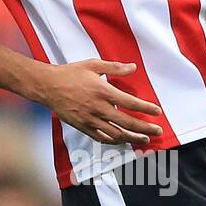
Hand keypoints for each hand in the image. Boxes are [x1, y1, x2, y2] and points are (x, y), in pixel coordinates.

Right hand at [40, 59, 163, 144]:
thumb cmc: (70, 74)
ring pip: (116, 134)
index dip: (146, 109)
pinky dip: (114, 141)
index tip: (157, 112)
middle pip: (127, 122)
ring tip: (144, 139)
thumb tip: (132, 68)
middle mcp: (98, 108)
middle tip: (158, 131)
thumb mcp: (93, 65)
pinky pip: (101, 138)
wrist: (47, 86)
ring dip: (132, 137)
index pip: (130, 103)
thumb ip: (114, 67)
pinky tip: (123, 140)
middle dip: (145, 128)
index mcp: (103, 91)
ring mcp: (90, 120)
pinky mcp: (83, 127)